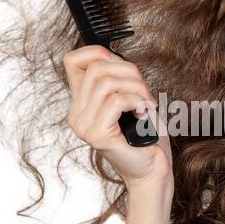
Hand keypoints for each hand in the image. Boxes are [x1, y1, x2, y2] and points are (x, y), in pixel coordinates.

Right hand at [62, 45, 172, 192]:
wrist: (152, 171)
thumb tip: (112, 56)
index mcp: (81, 104)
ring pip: (106, 83)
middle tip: (144, 91)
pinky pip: (116, 101)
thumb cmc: (145, 138)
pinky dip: (137, 101)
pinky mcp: (98, 135)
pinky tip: (143, 113)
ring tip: (147, 103)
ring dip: (136, 88)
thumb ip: (117, 79)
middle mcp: (77, 115)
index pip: (72, 60)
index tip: (121, 65)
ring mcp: (85, 126)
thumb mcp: (130, 99)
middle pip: (96, 68)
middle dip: (129, 72)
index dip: (97, 52)